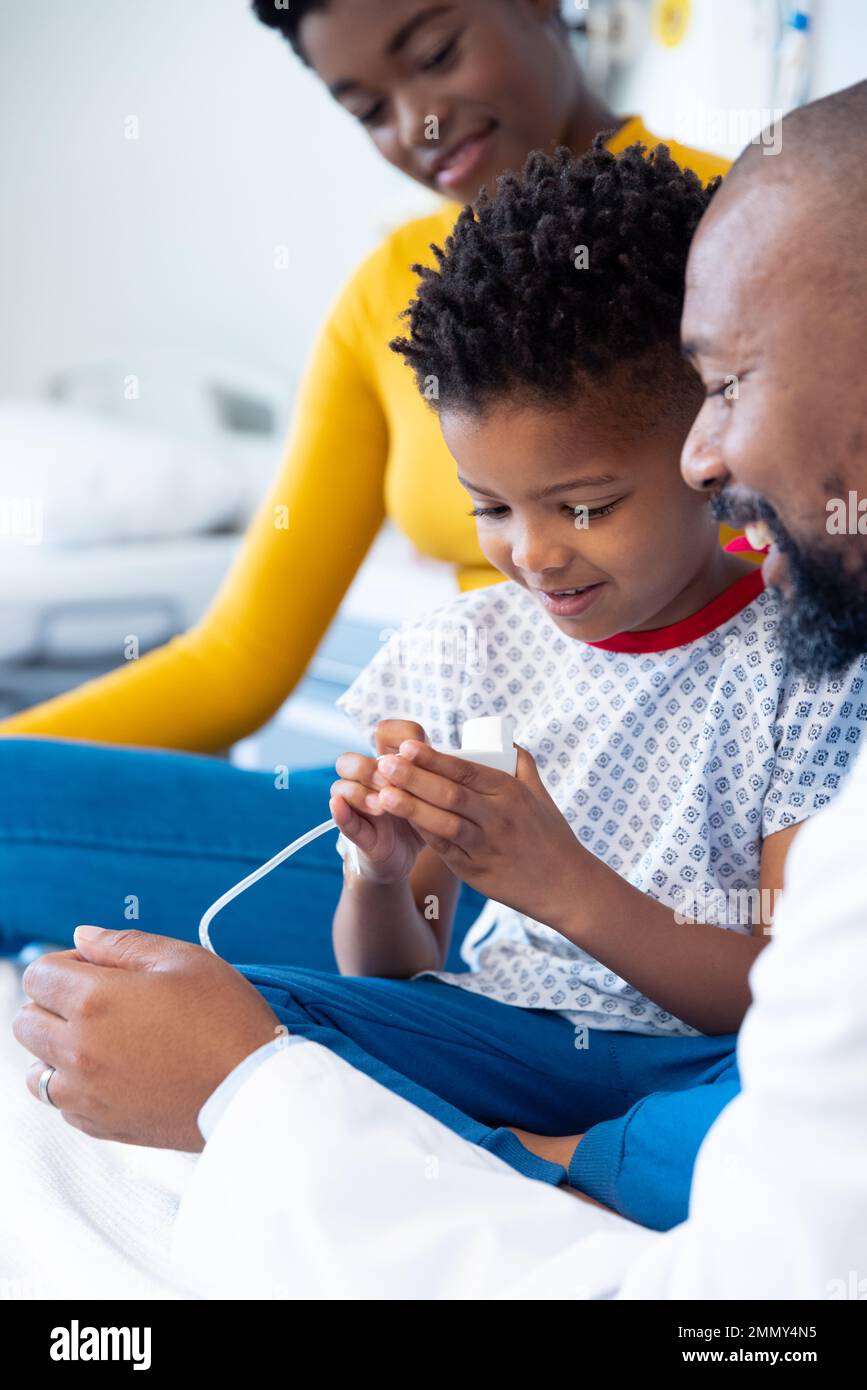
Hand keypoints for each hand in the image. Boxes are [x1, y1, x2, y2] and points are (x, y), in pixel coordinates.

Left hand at [13, 928, 283, 1151]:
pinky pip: (60, 1102)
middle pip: (26, 1021)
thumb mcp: (185, 960)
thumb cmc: (226, 1018)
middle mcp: (77, 1050)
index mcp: (95, 1002)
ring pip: (35, 1068)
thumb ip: (123, 944)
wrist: (252, 1090)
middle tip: (103, 1001)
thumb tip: (81, 937)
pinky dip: (74, 1084)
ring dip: (56, 1048)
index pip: (38, 975)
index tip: (100, 968)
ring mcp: (84, 1094)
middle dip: (53, 1002)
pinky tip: (114, 1071)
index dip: (66, 963)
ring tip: (104, 1040)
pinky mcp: (99, 1124)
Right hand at [330, 720, 428, 883]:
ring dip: (362, 792)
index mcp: (390, 764)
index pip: (385, 734)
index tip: (412, 753)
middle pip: (351, 759)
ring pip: (342, 786)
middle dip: (372, 768)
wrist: (412, 855)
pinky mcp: (357, 833)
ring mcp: (358, 806)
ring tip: (381, 805)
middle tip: (391, 782)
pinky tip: (339, 806)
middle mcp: (367, 780)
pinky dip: (341, 812)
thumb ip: (433, 776)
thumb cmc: (424, 816)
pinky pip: (343, 819)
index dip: (399, 738)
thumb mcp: (434, 793)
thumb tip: (440, 759)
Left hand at [370, 739, 582, 926]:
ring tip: (383, 794)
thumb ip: (522, 765)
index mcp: (511, 793)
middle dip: (413, 778)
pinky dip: (423, 834)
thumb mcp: (540, 795)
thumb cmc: (550, 836)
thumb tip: (505, 740)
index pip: (466, 770)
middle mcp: (498, 818)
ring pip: (443, 824)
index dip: (434, 758)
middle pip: (450, 794)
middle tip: (383, 763)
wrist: (565, 885)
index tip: (406, 746)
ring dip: (411, 808)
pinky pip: (444, 850)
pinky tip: (402, 822)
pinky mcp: (476, 873)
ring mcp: (486, 847)